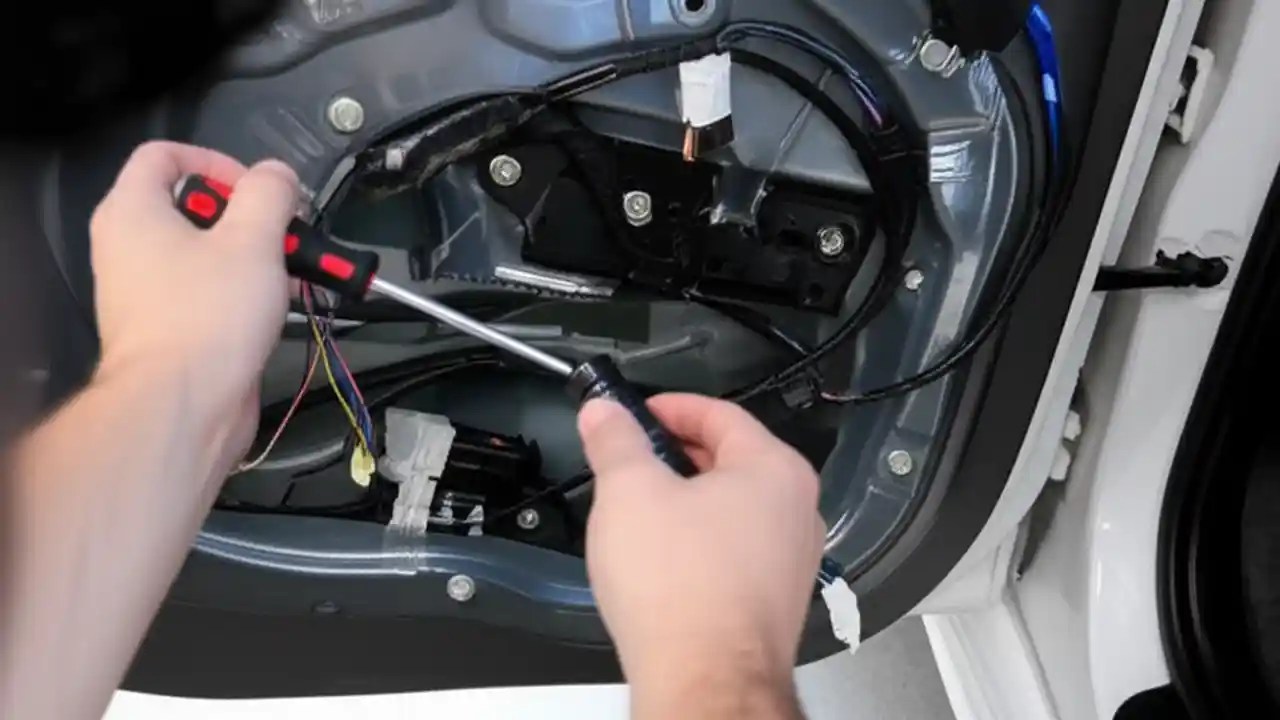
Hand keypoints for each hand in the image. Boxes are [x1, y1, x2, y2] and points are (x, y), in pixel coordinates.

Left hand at [89, 141, 298, 474]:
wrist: (183, 405)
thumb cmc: (209, 314)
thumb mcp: (253, 239)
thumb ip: (269, 193)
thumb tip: (277, 175)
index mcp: (133, 212)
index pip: (164, 156)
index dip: (217, 161)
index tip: (259, 188)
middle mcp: (130, 247)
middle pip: (193, 206)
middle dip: (250, 215)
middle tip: (286, 230)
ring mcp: (148, 292)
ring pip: (208, 252)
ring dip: (258, 255)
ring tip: (299, 269)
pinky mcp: (171, 328)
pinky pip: (210, 292)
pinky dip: (247, 290)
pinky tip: (286, 302)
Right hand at [579, 394, 824, 716]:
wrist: (705, 681)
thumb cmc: (681, 590)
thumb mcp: (628, 492)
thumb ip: (616, 441)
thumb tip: (604, 413)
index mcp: (775, 471)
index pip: (721, 414)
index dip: (671, 407)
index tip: (638, 413)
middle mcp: (797, 512)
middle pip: (732, 461)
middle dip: (675, 455)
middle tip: (631, 458)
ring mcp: (791, 562)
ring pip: (734, 511)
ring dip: (687, 503)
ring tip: (640, 513)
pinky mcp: (773, 603)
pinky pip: (735, 555)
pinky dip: (700, 546)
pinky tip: (662, 564)